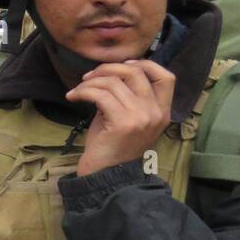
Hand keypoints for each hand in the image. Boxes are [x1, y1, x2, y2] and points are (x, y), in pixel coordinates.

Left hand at [65, 60, 174, 175]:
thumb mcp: (127, 117)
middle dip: (108, 69)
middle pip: (136, 72)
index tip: (122, 65)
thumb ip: (128, 95)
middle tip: (89, 77)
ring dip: (90, 82)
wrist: (107, 175)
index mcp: (162, 111)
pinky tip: (73, 97)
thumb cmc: (112, 145)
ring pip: (113, 82)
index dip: (145, 64)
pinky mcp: (123, 122)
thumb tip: (112, 70)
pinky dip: (82, 92)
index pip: (166, 77)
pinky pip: (100, 94)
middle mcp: (156, 113)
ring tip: (78, 89)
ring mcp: (141, 117)